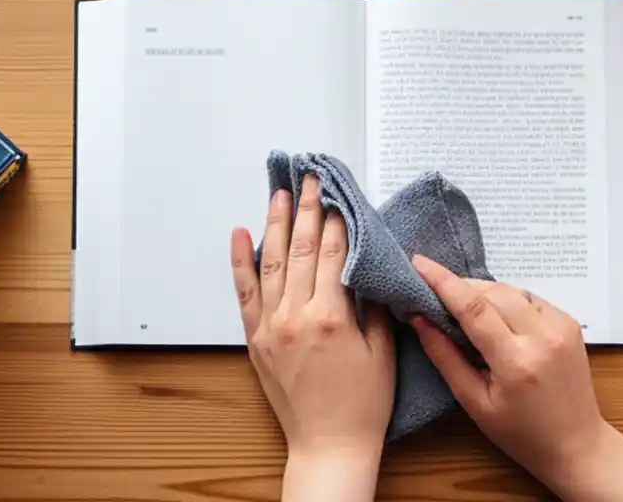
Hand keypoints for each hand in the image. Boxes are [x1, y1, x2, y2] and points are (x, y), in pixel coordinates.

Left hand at [230, 175, 394, 501]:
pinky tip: (241, 233)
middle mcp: (297, 316)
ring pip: (271, 263)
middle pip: (301, 249)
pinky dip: (240, 261)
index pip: (332, 254)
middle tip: (310, 178)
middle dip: (307, 209)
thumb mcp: (383, 352)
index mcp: (333, 318)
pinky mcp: (256, 340)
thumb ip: (372, 306)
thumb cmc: (363, 405)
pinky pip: (244, 293)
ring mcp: (272, 327)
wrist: (329, 445)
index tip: (337, 194)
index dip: (336, 220)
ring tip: (279, 193)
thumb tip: (365, 266)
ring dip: (274, 223)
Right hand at [410, 256, 622, 501]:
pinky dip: (506, 299)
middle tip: (433, 289)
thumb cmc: (520, 433)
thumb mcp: (474, 403)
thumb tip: (418, 317)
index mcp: (516, 361)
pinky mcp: (570, 323)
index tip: (418, 263)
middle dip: (460, 285)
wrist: (577, 445)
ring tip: (459, 303)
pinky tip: (493, 314)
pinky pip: (529, 298)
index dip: (443, 281)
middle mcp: (543, 336)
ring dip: (483, 291)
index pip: (473, 307)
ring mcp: (562, 326)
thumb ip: (444, 357)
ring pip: (512, 290)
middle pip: (492, 291)